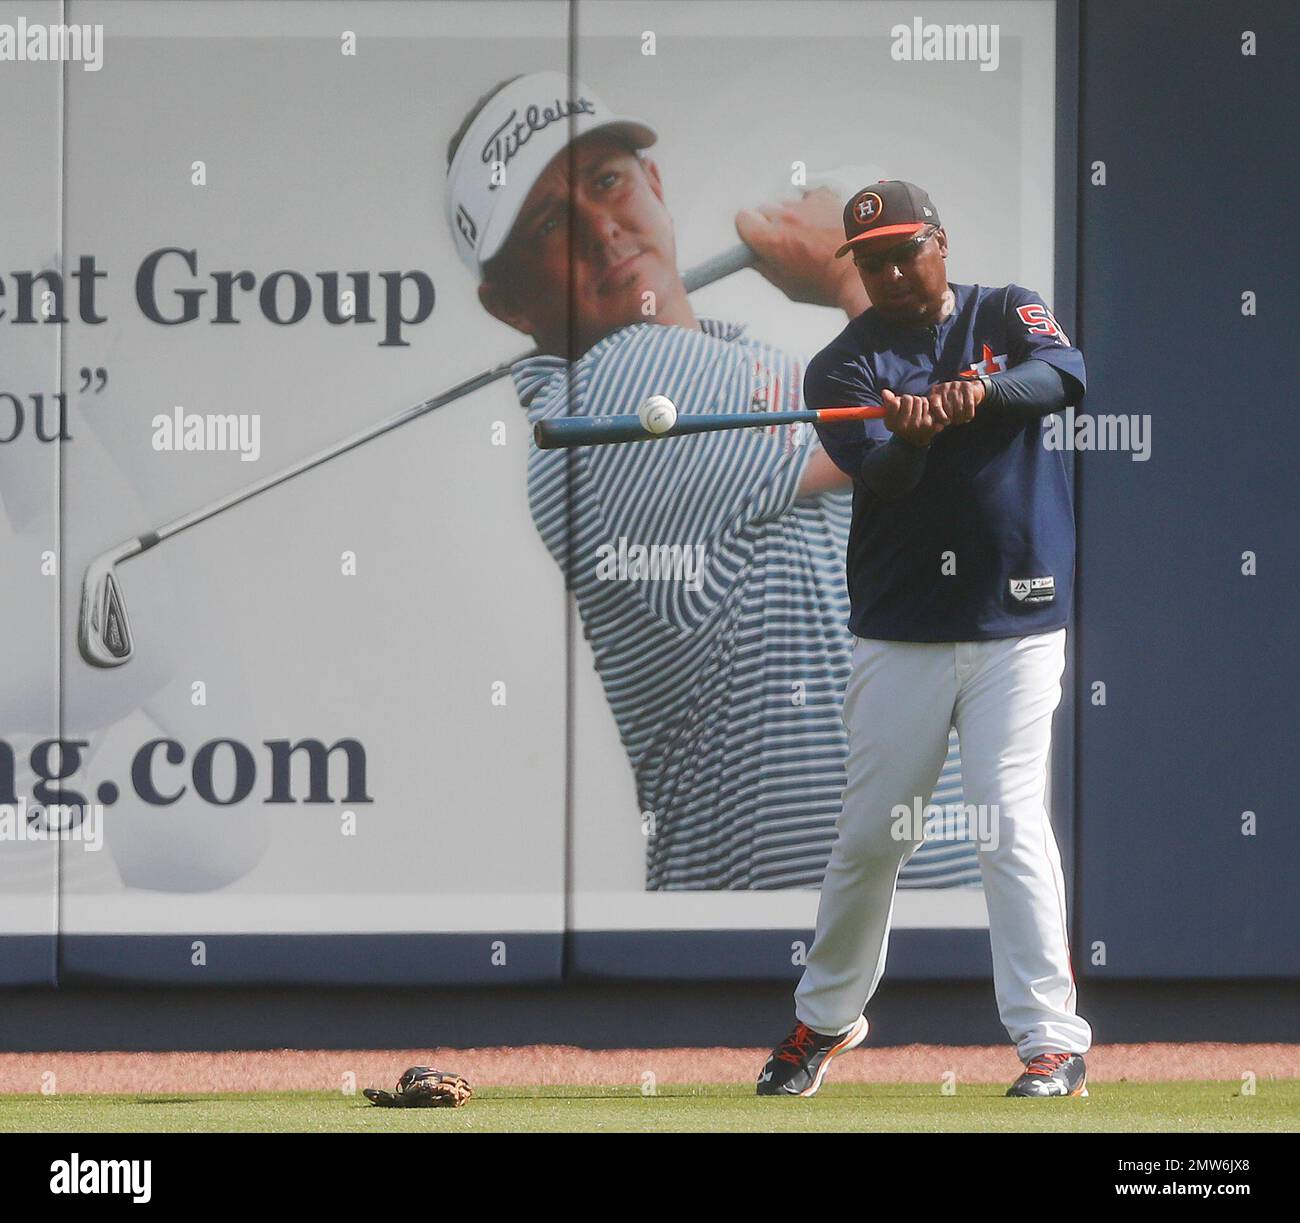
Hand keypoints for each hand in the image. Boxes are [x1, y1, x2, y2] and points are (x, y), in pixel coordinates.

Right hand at [735, 188, 868, 314]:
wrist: (866, 268)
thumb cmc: (827, 285)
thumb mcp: (789, 288)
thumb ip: (766, 269)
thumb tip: (754, 258)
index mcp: (771, 240)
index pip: (742, 219)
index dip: (749, 229)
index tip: (757, 237)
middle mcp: (785, 217)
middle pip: (765, 209)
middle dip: (771, 223)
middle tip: (788, 241)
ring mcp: (806, 204)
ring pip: (789, 203)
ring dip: (794, 216)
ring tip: (812, 235)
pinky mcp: (825, 197)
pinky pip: (811, 198)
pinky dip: (815, 208)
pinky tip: (827, 223)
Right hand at [881, 389, 944, 447]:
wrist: (913, 442)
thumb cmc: (900, 425)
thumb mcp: (890, 417)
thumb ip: (887, 404)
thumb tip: (885, 392)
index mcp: (892, 424)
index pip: (895, 403)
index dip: (897, 400)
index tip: (898, 404)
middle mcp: (904, 425)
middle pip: (907, 399)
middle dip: (907, 399)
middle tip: (907, 406)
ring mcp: (917, 424)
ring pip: (918, 399)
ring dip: (916, 401)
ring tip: (915, 409)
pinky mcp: (928, 422)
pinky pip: (926, 403)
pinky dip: (924, 404)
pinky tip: (922, 412)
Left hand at [927, 378, 983, 426]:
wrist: (968, 390)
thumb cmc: (951, 404)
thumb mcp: (942, 410)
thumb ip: (939, 420)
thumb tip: (938, 429)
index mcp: (935, 393)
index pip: (936, 406)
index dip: (941, 417)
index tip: (947, 422)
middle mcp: (944, 387)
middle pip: (948, 408)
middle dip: (953, 418)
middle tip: (955, 421)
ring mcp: (955, 385)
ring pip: (959, 407)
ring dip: (961, 417)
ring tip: (961, 420)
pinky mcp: (967, 386)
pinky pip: (969, 404)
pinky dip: (969, 413)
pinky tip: (968, 417)